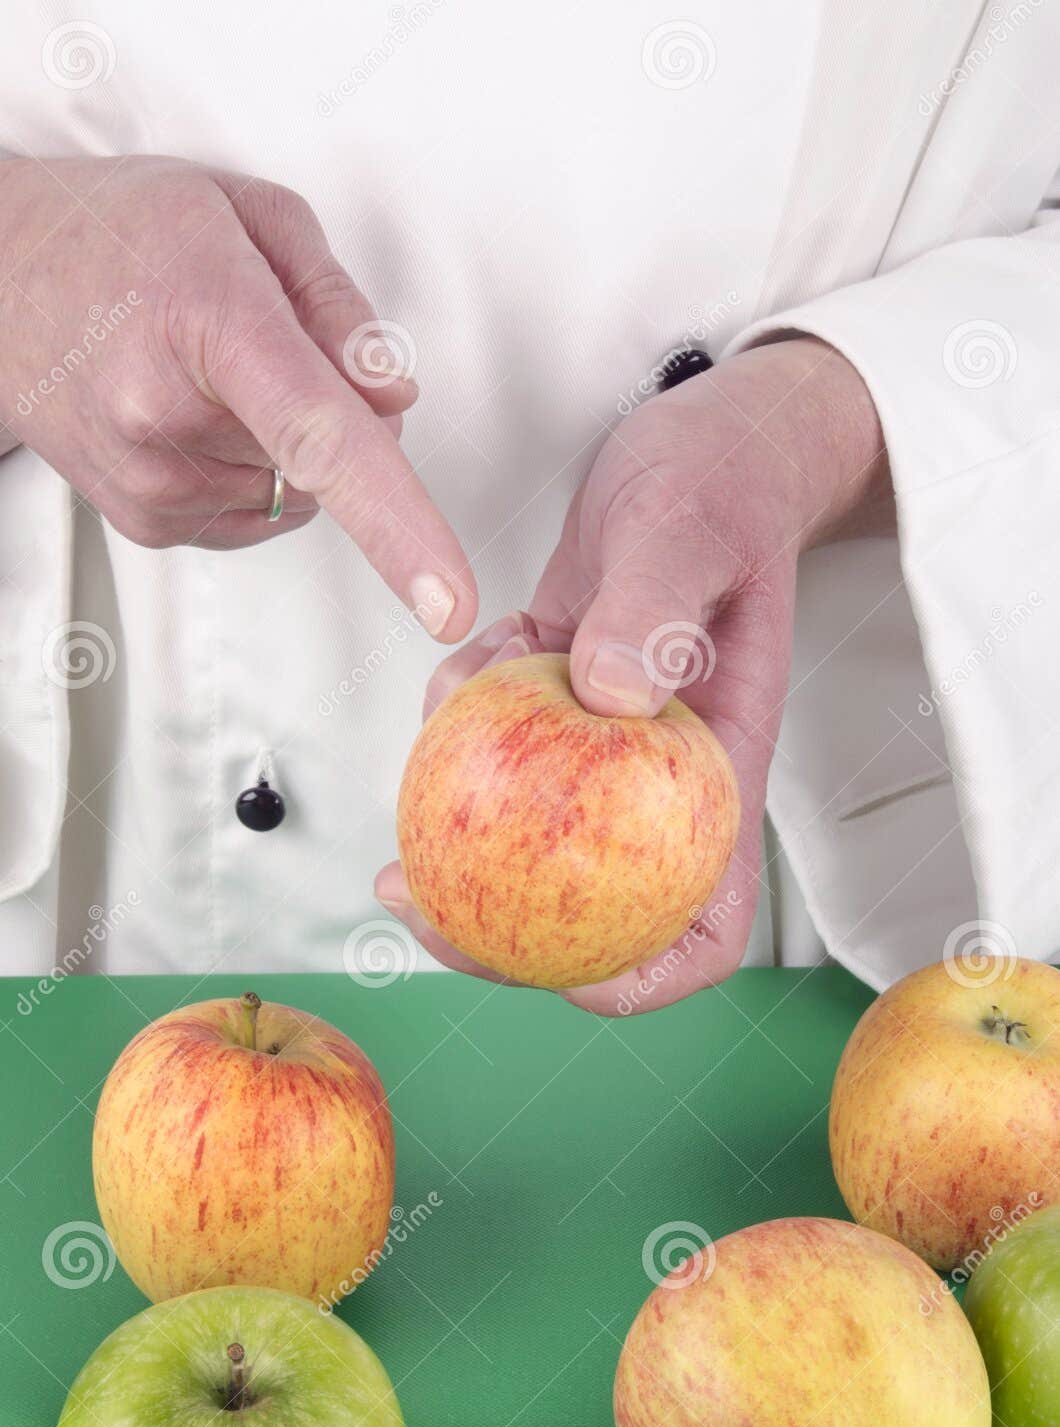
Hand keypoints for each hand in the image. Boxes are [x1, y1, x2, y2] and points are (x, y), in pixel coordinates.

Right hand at [0, 155, 474, 637]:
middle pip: (326, 455)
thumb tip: (394, 399)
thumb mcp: (250, 214)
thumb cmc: (124, 233)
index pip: (323, 439)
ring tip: (204, 366)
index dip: (400, 525)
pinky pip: (258, 513)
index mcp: (210, 323)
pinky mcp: (149, 523)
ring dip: (282, 440)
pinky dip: (252, 470)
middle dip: (329, 405)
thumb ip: (339, 307)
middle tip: (254, 336)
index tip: (449, 599)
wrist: (0, 273)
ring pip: (295, 490)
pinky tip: (196, 414)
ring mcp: (153, 482)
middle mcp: (169, 417)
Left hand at [378, 337, 890, 1010]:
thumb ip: (657, 610)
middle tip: (407, 900)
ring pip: (527, 835)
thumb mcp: (689, 532)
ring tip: (419, 767)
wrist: (702, 442)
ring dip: (457, 825)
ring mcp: (602, 747)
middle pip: (590, 905)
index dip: (649, 978)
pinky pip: (494, 745)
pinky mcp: (555, 703)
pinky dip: (458, 719)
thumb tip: (613, 700)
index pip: (707, 917)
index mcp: (717, 770)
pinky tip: (461, 666)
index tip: (566, 984)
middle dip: (496, 932)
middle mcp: (657, 776)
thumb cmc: (721, 484)